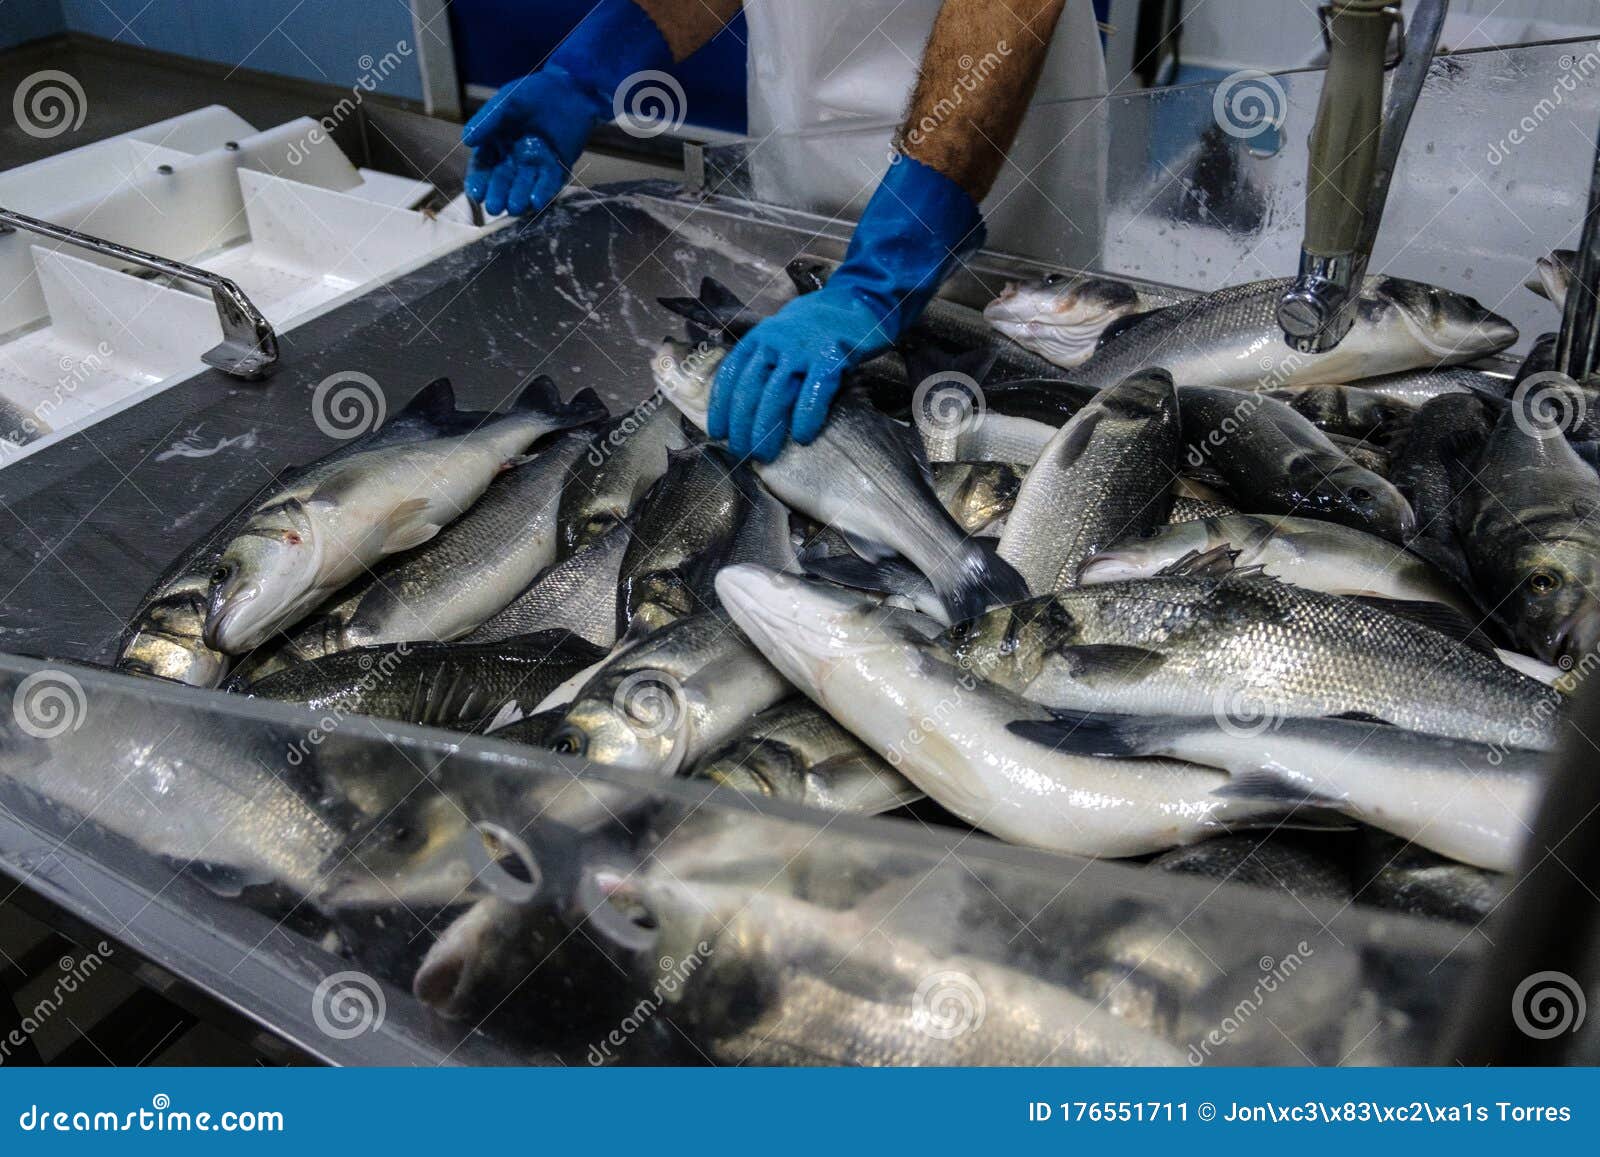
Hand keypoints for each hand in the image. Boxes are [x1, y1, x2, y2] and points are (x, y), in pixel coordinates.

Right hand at [461, 0, 675, 216]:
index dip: (478, 182)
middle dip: (498, 195)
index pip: (483, 168)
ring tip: (514, 207)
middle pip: (502, 182)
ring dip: (519, 199)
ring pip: (524, 187)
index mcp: (496, 145)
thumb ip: (488, 120)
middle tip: (494, 207)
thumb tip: (466, 140)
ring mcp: (535, 167)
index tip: (476, 194)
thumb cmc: (533, 93)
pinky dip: (542, 194)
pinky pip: (548, 185)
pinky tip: (536, 202)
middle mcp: (513, 160)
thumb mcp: (507, 103)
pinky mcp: (557, 170)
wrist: (570, 90)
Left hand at [706, 155, 983, 462]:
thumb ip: (766, 363)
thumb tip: (748, 407)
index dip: (721, 406)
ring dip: (767, 427)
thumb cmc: (817, 327)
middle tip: (741, 452)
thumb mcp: (782, 337)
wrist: (858, 300)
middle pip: (750, 388)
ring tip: (764, 453)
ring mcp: (802, 348)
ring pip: (776, 393)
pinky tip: (803, 437)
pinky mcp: (830, 356)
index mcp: (759, 337)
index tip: (717, 432)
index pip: (731, 374)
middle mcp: (775, 341)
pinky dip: (807, 415)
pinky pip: (814, 391)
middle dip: (742, 424)